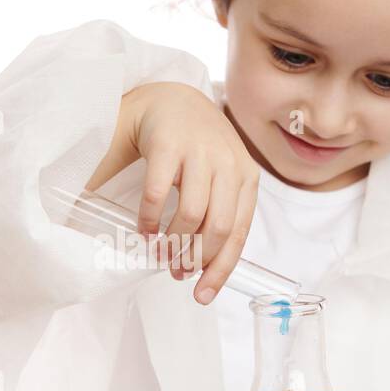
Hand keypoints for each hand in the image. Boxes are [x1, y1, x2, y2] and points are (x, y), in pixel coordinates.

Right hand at [128, 82, 259, 304]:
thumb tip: (204, 266)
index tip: (202, 294)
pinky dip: (150, 219)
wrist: (168, 96)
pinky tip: (144, 229)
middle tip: (175, 272)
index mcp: (245, 177)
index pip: (239, 234)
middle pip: (219, 228)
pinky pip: (159, 194)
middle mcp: (229, 163)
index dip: (220, 269)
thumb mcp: (217, 176)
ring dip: (172, 242)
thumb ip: (218, 212)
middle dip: (195, 259)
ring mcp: (200, 151)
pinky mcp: (170, 143)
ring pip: (193, 215)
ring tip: (158, 252)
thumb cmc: (192, 145)